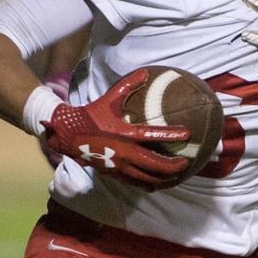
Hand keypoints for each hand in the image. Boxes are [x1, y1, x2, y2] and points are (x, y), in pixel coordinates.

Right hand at [42, 69, 190, 189]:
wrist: (68, 134)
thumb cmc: (91, 115)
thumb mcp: (109, 98)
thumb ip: (128, 85)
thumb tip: (145, 72)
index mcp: (125, 134)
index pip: (153, 135)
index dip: (172, 135)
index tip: (188, 134)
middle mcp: (124, 153)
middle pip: (154, 164)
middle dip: (173, 166)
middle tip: (186, 163)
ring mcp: (118, 166)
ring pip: (146, 177)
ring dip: (163, 178)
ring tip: (176, 176)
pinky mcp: (113, 173)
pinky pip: (134, 182)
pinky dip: (147, 184)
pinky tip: (156, 184)